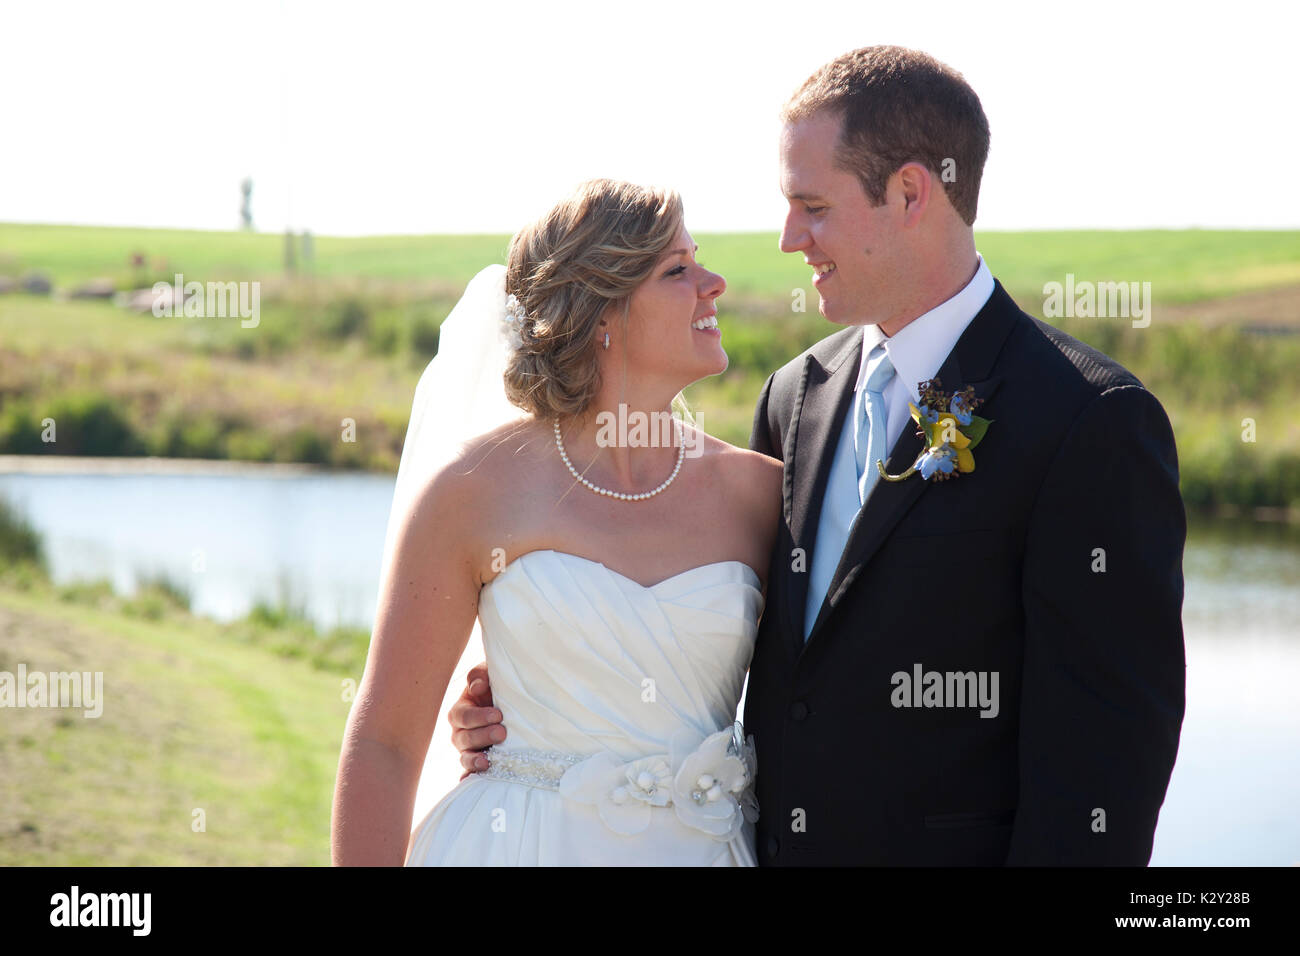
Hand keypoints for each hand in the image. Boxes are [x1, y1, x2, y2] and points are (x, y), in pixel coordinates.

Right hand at [448, 662, 505, 778]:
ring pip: (466, 757)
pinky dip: (472, 778)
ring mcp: (469, 750)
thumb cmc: (499, 687)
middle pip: (464, 738)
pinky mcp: (479, 764)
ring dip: (475, 760)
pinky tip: (476, 783)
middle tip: (502, 733)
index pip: (462, 716)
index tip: (498, 715)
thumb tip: (477, 687)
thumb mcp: (490, 674)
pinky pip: (471, 774)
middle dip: (482, 736)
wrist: (517, 705)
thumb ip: (480, 675)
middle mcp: (461, 733)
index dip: (478, 716)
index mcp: (461, 711)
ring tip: (488, 761)